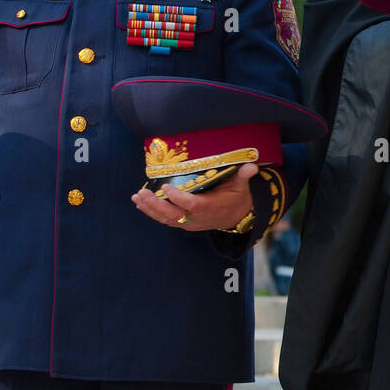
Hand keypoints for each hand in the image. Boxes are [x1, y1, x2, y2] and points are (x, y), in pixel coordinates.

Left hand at [132, 163, 257, 231]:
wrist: (237, 217)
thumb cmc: (236, 197)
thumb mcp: (241, 186)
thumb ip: (243, 176)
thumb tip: (252, 166)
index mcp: (209, 208)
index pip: (190, 204)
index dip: (177, 198)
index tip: (166, 186)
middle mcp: (196, 218)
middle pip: (172, 214)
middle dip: (156, 205)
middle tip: (143, 193)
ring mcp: (188, 223)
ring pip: (165, 219)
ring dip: (150, 209)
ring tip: (137, 197)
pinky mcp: (183, 223)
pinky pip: (165, 220)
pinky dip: (152, 213)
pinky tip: (141, 204)